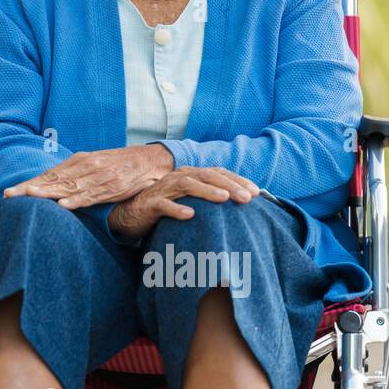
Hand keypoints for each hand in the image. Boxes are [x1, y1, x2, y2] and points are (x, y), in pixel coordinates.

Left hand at [3, 144, 174, 209]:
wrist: (152, 159)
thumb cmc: (121, 164)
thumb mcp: (96, 164)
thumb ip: (76, 174)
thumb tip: (54, 186)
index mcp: (79, 161)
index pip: (49, 174)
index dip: (29, 183)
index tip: (9, 192)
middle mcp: (86, 166)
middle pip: (53, 179)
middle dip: (30, 188)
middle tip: (9, 195)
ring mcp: (99, 176)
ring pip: (69, 186)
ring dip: (48, 192)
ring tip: (30, 196)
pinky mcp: (114, 186)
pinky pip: (93, 195)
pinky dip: (78, 200)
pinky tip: (64, 205)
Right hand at [107, 166, 258, 239]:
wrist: (131, 214)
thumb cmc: (166, 207)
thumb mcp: (190, 200)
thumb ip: (209, 197)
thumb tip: (241, 203)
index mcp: (190, 175)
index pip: (218, 172)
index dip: (237, 180)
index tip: (257, 192)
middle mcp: (178, 177)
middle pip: (206, 176)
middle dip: (229, 185)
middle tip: (247, 198)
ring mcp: (163, 190)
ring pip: (187, 185)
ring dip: (206, 191)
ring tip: (224, 198)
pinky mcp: (150, 204)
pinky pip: (164, 205)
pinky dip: (177, 209)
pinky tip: (190, 215)